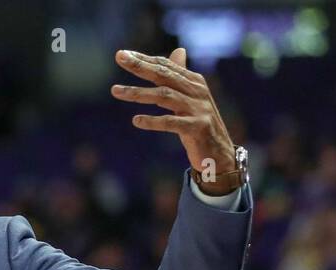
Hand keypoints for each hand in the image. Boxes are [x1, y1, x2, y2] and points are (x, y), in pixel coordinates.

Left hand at [111, 48, 237, 194]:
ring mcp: (198, 109)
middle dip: (140, 66)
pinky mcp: (197, 128)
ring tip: (115, 90)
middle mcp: (196, 91)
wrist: (220, 154)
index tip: (122, 54)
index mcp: (194, 81)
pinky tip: (136, 121)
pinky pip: (171, 122)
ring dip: (138, 93)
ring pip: (164, 96)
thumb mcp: (191, 98)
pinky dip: (153, 121)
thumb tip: (178, 50)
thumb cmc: (200, 124)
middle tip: (119, 57)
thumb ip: (182, 76)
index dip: (144, 59)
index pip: (165, 66)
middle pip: (164, 75)